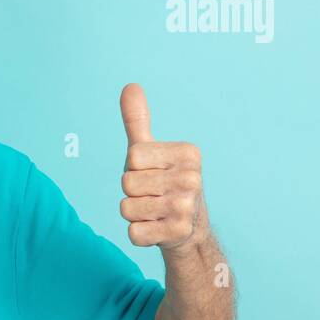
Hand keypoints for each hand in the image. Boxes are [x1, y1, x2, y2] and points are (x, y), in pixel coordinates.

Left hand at [119, 83, 206, 251]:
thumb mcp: (151, 150)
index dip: (133, 168)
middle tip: (153, 195)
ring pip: (126, 208)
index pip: (132, 157)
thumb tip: (130, 86)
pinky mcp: (178, 233)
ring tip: (155, 212)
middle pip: (127, 182)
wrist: (190, 229)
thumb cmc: (163, 182)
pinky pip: (133, 233)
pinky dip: (138, 234)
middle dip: (132, 192)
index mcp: (188, 154)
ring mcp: (186, 207)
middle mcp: (192, 179)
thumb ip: (138, 120)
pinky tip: (157, 229)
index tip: (152, 174)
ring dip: (134, 213)